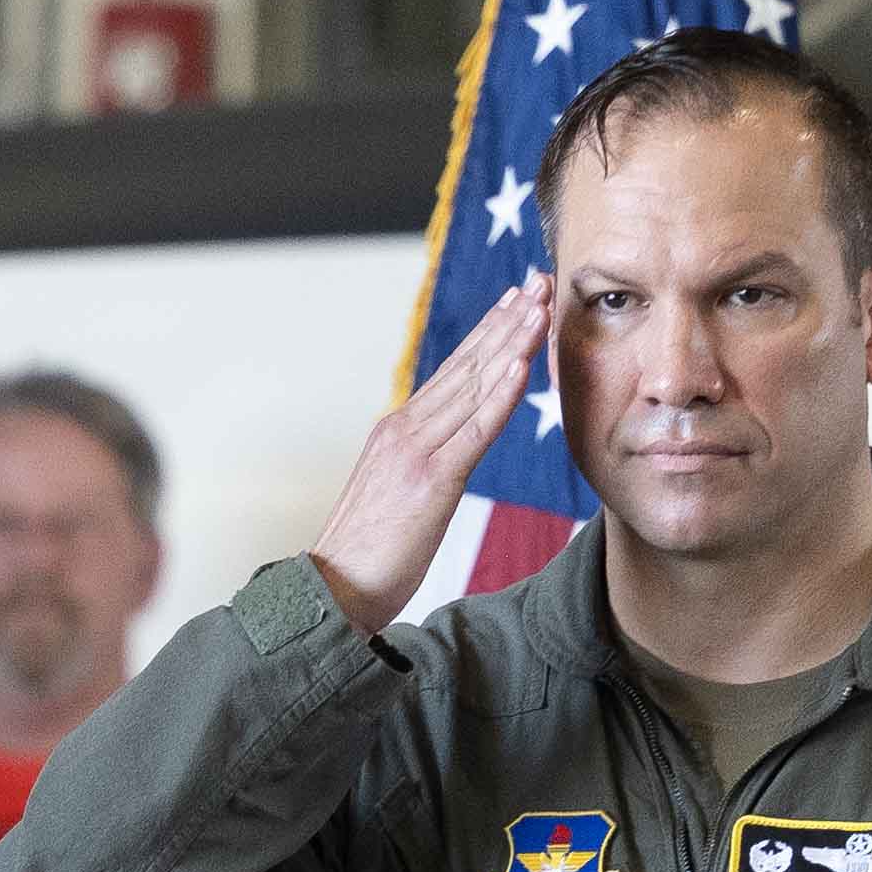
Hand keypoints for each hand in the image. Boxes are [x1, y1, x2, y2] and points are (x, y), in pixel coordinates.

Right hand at [308, 277, 552, 640]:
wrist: (331, 591)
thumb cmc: (364, 556)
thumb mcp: (397, 495)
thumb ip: (422, 461)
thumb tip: (450, 448)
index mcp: (397, 431)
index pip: (453, 371)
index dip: (488, 332)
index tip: (517, 299)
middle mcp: (404, 429)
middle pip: (466, 365)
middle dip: (506, 320)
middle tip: (538, 280)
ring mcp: (416, 451)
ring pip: (473, 387)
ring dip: (511, 343)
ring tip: (540, 307)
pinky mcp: (430, 481)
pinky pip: (473, 431)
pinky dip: (498, 395)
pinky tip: (521, 366)